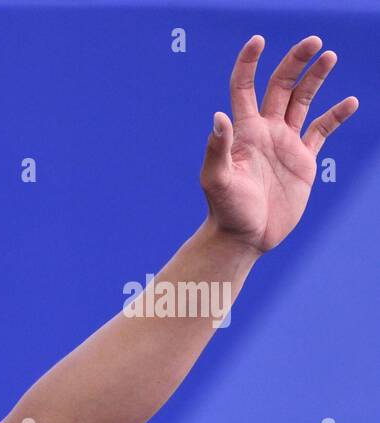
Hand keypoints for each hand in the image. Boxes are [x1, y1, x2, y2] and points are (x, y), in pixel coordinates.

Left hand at [200, 35, 357, 255]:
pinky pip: (321, 130)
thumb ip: (217, 150)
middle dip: (295, 62)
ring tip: (328, 56)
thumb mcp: (217, 181)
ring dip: (315, 78)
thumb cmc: (226, 211)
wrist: (244, 237)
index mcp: (243, 131)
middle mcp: (264, 131)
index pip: (244, 88)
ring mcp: (285, 143)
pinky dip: (336, 115)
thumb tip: (219, 116)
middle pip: (280, 86)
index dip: (249, 63)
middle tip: (313, 42)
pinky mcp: (303, 160)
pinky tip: (350, 101)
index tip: (258, 40)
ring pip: (302, 101)